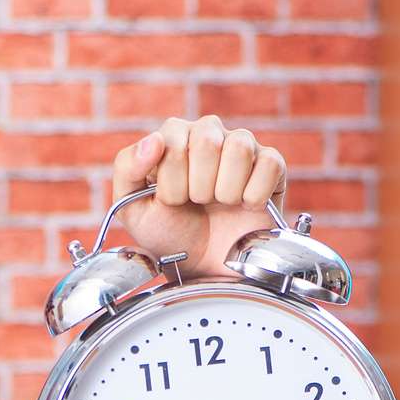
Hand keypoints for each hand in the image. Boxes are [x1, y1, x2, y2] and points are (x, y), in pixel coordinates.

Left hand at [110, 115, 287, 281]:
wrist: (202, 266)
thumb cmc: (168, 233)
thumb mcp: (131, 208)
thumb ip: (127, 169)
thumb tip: (154, 140)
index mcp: (172, 137)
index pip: (172, 139)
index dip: (171, 181)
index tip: (171, 201)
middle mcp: (208, 133)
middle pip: (207, 140)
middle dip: (196, 187)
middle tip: (196, 204)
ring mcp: (242, 146)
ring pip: (239, 148)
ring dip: (224, 191)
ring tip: (218, 206)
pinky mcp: (272, 164)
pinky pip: (268, 164)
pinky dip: (253, 196)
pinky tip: (244, 206)